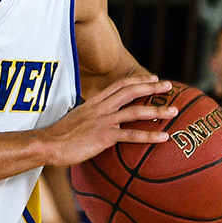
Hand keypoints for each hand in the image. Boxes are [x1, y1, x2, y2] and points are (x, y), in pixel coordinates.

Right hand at [40, 76, 176, 166]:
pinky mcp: (104, 136)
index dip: (137, 80)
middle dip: (151, 87)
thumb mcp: (75, 120)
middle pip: (130, 91)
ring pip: (135, 111)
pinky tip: (164, 137)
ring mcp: (103, 121)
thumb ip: (89, 118)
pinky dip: (149, 135)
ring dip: (157, 110)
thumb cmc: (59, 136)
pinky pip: (131, 135)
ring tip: (174, 111)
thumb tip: (96, 123)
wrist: (47, 144)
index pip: (119, 85)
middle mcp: (100, 108)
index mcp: (94, 102)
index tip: (152, 78)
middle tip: (169, 85)